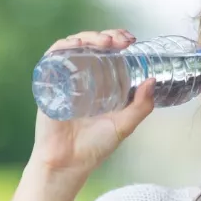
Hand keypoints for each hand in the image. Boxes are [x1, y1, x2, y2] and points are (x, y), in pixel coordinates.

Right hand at [28, 29, 155, 182]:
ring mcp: (63, 79)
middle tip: (122, 41)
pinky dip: (63, 46)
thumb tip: (152, 80)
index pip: (107, 52)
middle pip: (91, 45)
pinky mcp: (48, 84)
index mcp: (99, 82)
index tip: (131, 40)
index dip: (117, 39)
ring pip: (72, 46)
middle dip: (107, 36)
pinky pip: (52, 58)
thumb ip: (141, 106)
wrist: (68, 164)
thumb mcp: (124, 125)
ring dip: (88, 37)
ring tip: (105, 43)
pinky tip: (76, 45)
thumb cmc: (94, 147)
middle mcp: (81, 77)